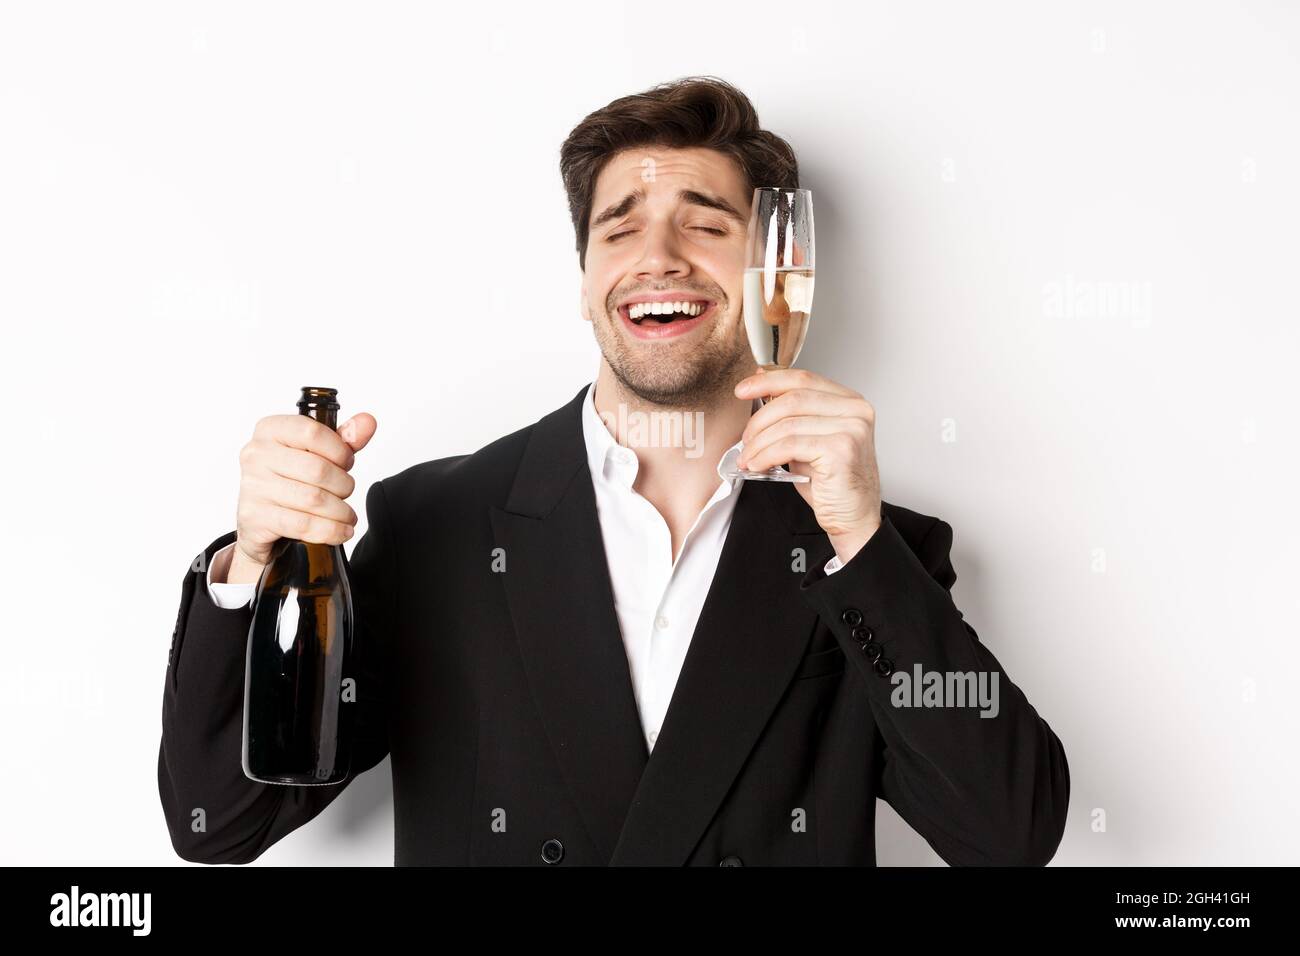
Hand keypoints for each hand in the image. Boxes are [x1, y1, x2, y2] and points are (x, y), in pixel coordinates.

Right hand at [228, 412, 377, 581]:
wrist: (260, 519)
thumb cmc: (290, 478)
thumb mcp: (317, 453)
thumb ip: (344, 438)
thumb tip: (368, 422)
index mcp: (270, 429)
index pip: (312, 432)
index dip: (339, 450)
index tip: (347, 463)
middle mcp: (256, 454)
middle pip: (317, 469)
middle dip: (343, 484)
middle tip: (346, 491)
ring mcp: (253, 487)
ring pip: (314, 499)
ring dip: (341, 511)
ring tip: (347, 515)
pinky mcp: (256, 517)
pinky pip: (303, 525)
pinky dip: (331, 530)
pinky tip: (342, 531)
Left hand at [735, 369, 881, 564]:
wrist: (853, 517)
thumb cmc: (832, 482)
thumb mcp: (809, 440)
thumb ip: (793, 416)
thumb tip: (762, 388)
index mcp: (849, 402)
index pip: (803, 379)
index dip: (769, 381)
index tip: (743, 390)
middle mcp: (855, 410)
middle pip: (792, 399)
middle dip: (759, 419)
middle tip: (745, 439)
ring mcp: (851, 428)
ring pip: (787, 424)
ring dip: (759, 443)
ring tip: (748, 458)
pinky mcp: (841, 449)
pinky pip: (789, 445)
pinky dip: (766, 455)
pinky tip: (758, 465)